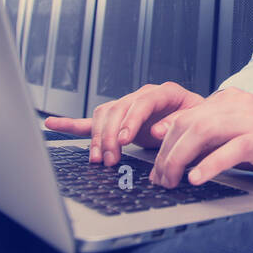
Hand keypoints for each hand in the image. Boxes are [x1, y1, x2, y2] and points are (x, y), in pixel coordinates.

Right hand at [44, 81, 204, 165]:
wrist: (199, 119)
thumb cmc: (200, 120)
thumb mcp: (199, 120)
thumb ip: (179, 124)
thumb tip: (158, 131)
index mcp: (166, 92)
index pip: (143, 101)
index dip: (132, 120)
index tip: (125, 140)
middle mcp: (143, 95)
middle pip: (118, 110)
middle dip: (111, 136)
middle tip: (110, 159)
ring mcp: (128, 105)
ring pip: (104, 116)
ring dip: (97, 138)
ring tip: (98, 159)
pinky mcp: (118, 119)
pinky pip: (91, 120)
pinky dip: (71, 124)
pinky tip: (52, 124)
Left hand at [148, 87, 252, 186]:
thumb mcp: (235, 136)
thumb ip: (209, 137)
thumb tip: (171, 148)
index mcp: (229, 100)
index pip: (185, 115)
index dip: (164, 141)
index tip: (154, 165)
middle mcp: (238, 105)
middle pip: (189, 123)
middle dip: (168, 154)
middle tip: (161, 180)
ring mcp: (252, 120)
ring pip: (203, 132)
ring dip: (180, 159)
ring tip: (173, 180)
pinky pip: (231, 149)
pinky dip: (209, 165)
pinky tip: (197, 178)